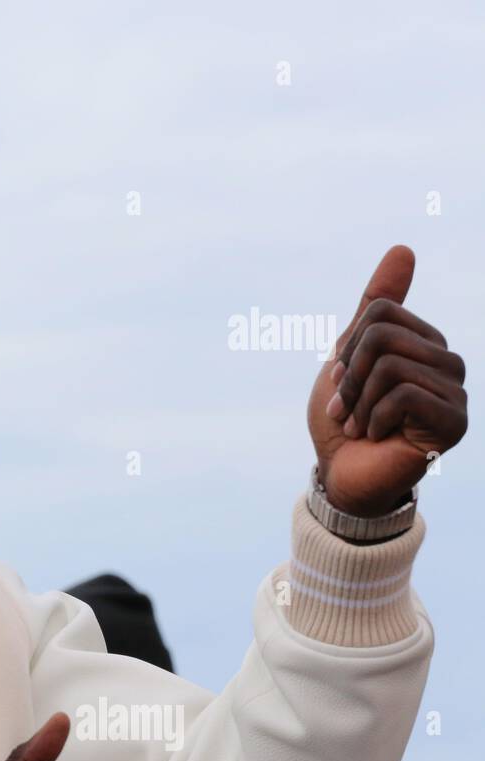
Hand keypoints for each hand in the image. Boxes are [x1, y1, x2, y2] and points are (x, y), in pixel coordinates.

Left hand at [307, 245, 467, 516]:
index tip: (340, 381)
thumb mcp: (348, 357)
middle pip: (383, 334)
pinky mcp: (454, 422)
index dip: (347, 346)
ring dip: (359, 401)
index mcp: (423, 343)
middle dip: (349, 376)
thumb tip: (404, 248)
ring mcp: (456, 392)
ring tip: (361, 426)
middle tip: (346, 410)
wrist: (344, 476)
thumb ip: (374, 308)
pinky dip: (375, 416)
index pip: (381, 310)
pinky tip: (378, 435)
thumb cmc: (345, 421)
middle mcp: (447, 362)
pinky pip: (402, 394)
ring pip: (390, 364)